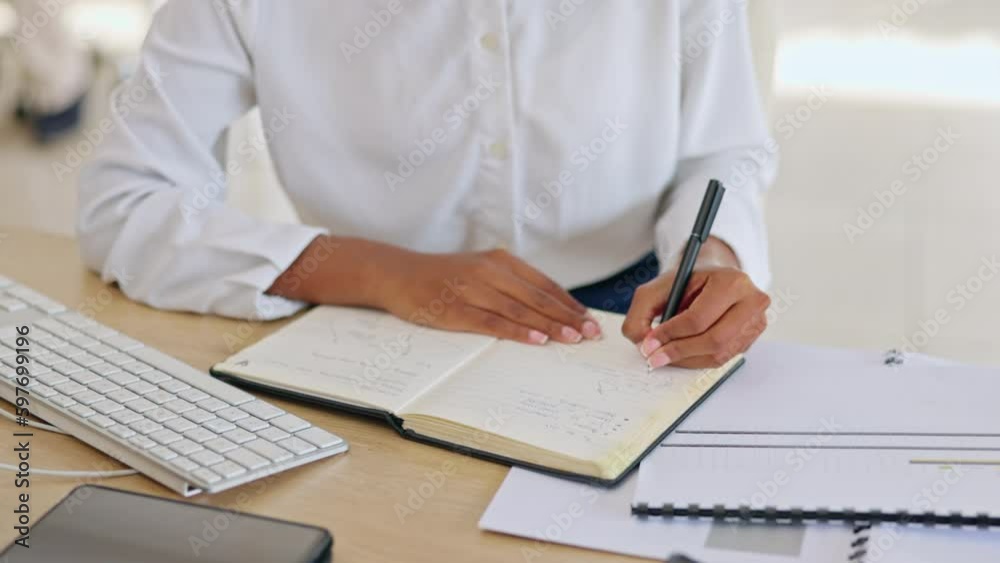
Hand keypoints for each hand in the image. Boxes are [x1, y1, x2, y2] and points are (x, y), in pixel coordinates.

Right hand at [378, 248, 600, 344]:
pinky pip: (493, 322)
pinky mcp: (457, 309)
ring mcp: (474, 290)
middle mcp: (491, 271)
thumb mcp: (479, 270)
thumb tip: (545, 308)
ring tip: (573, 339)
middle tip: (592, 333)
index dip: (569, 303)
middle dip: (568, 317)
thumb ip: (508, 284)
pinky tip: (537, 339)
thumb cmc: (442, 276)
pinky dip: (518, 331)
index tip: (589, 319)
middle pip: (538, 297)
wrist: (397, 273)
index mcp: (500, 261)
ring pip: (521, 310)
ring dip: (550, 325)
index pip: (544, 284)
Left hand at [622, 267, 769, 368]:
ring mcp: (756, 322)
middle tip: (654, 357)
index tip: (648, 343)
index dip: (670, 334)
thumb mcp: (657, 288)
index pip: (699, 318)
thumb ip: (641, 313)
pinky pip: (722, 359)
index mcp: (732, 281)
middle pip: (714, 340)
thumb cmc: (686, 282)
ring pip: (718, 354)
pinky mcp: (751, 339)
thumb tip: (642, 344)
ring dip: (686, 359)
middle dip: (678, 351)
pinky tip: (681, 353)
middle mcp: (752, 301)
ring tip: (664, 355)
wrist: (711, 277)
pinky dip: (696, 360)